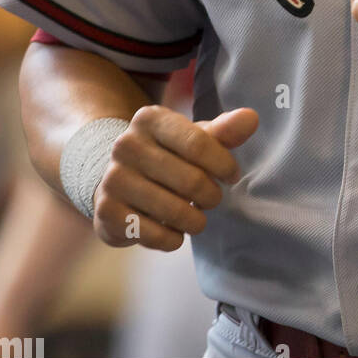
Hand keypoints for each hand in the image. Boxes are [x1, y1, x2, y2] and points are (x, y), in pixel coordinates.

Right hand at [92, 106, 258, 251]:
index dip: (223, 165)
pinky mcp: (105, 212)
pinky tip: (175, 232)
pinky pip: (155, 235)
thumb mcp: (193, 138)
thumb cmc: (168, 155)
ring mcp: (113, 179)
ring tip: (197, 217)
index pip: (199, 143)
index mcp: (150, 118)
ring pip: (174, 211)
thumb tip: (251, 118)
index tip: (232, 176)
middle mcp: (126, 145)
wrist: (118, 180)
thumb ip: (224, 131)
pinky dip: (174, 239)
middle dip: (211, 196)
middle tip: (212, 199)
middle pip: (191, 180)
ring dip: (196, 221)